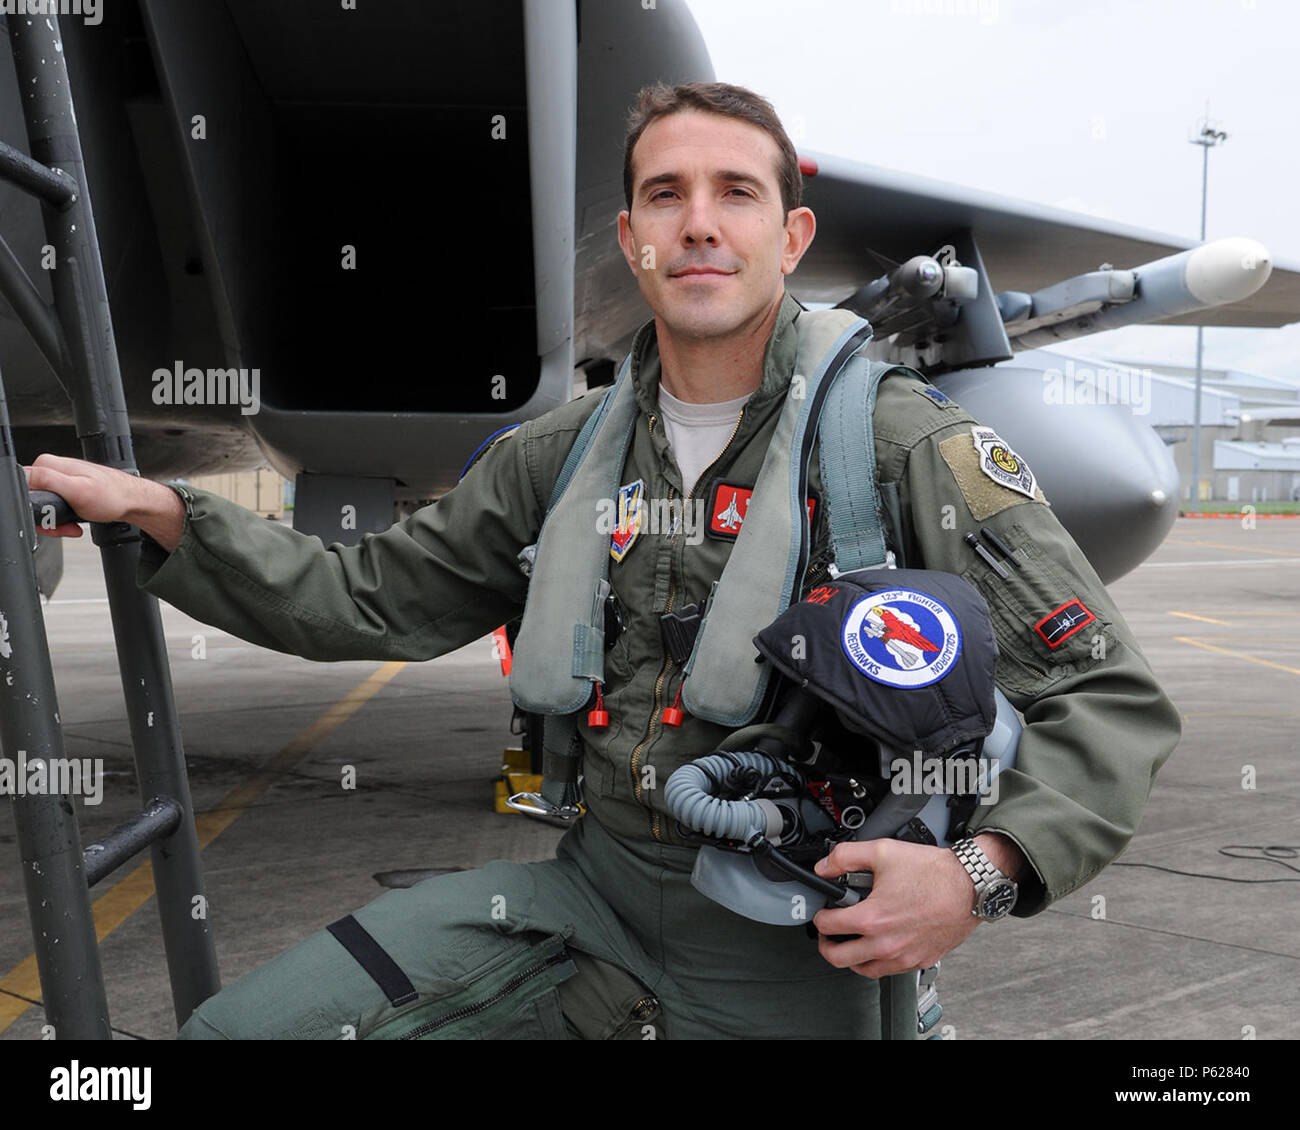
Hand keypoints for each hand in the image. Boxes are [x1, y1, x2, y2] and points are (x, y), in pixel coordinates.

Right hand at [24, 454, 185, 549]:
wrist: (133, 502)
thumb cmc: (113, 495)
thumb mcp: (77, 489)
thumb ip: (49, 481)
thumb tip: (27, 476)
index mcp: (47, 465)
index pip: (24, 487)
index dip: (36, 508)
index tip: (53, 519)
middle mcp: (52, 470)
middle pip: (33, 500)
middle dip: (48, 519)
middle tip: (66, 527)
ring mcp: (59, 481)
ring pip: (43, 508)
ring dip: (57, 522)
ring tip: (73, 526)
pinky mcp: (65, 491)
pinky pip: (53, 510)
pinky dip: (63, 520)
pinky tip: (75, 523)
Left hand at [811, 837, 982, 978]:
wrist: (970, 886)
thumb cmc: (933, 872)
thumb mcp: (882, 852)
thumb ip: (845, 857)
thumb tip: (824, 866)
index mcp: (872, 919)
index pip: (828, 926)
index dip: (819, 917)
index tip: (822, 914)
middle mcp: (886, 943)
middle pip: (839, 958)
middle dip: (827, 945)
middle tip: (828, 935)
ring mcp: (903, 956)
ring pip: (864, 970)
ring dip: (851, 958)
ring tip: (850, 944)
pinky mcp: (919, 960)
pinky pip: (889, 971)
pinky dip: (877, 962)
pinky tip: (878, 947)